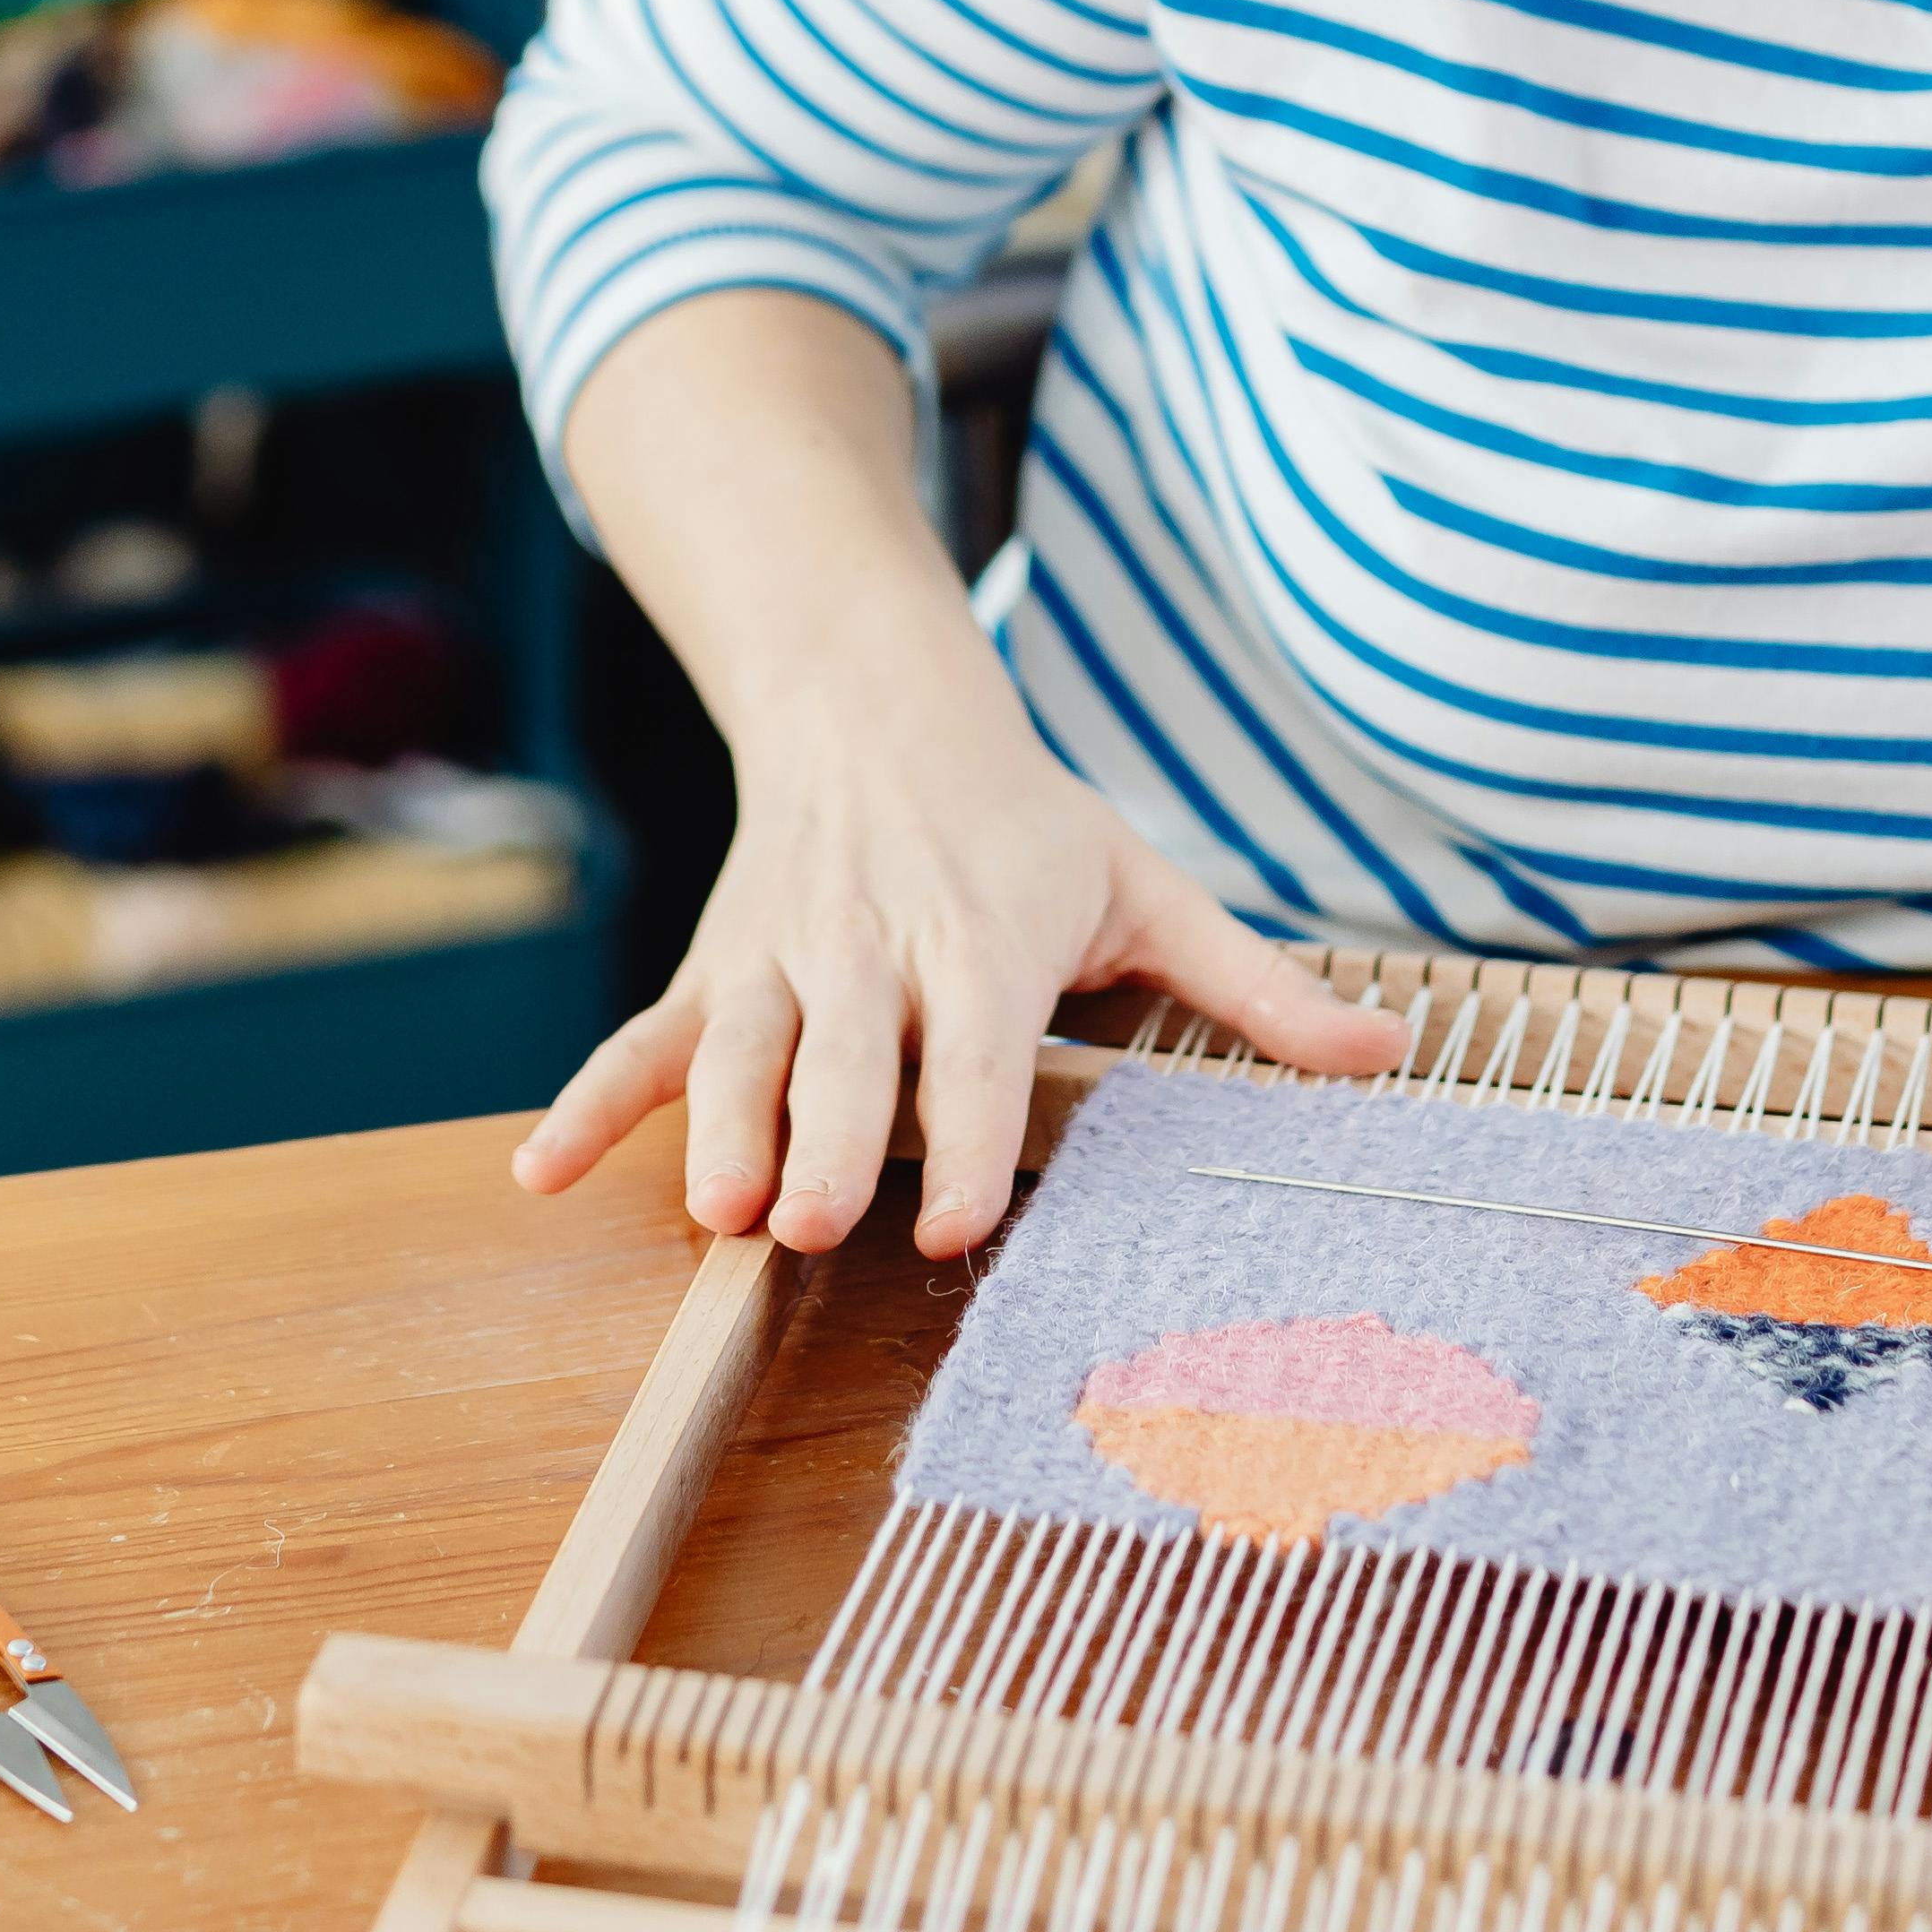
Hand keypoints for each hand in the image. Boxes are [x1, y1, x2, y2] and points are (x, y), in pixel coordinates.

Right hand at [511, 725, 1401, 1257]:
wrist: (872, 703)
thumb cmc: (1025, 822)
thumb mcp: (1146, 882)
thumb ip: (1256, 987)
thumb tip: (1391, 1058)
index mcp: (984, 930)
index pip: (975, 1042)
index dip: (968, 1131)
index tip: (955, 1219)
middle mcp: (871, 946)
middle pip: (847, 1056)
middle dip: (830, 1142)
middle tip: (814, 1229)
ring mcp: (778, 959)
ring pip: (742, 1052)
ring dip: (721, 1130)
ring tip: (717, 1216)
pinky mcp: (714, 971)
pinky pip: (644, 1042)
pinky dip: (591, 1106)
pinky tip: (539, 1176)